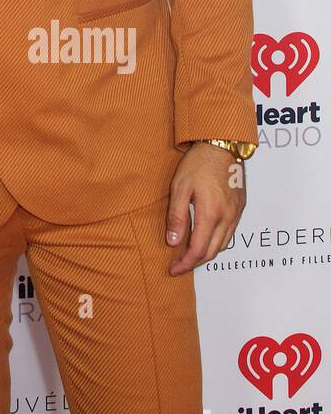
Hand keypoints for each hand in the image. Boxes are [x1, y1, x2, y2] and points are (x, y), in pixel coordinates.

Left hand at [166, 142, 246, 275]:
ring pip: (223, 245)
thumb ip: (176, 216)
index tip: (173, 269)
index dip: (185, 263)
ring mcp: (236, 214)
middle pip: (212, 252)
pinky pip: (230, 233)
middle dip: (195, 262)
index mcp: (211, 214)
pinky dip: (217, 242)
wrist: (222, 145)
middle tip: (179, 265)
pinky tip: (206, 238)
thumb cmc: (198, 163)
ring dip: (207, 254)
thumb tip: (172, 242)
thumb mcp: (179, 187)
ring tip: (190, 254)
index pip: (198, 250)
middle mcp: (227, 218)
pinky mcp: (241, 208)